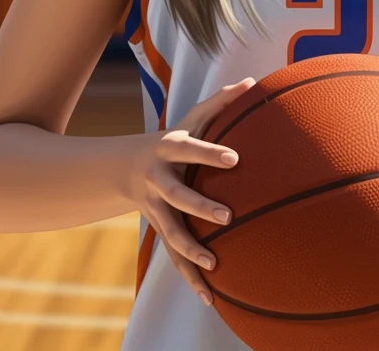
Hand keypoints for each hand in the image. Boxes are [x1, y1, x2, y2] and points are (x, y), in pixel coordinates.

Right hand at [123, 77, 255, 305]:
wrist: (127, 167)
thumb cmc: (173, 138)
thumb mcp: (192, 118)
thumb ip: (221, 102)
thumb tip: (251, 81)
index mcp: (170, 150)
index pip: (194, 149)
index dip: (212, 153)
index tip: (236, 159)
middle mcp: (160, 181)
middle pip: (179, 196)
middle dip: (201, 207)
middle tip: (228, 216)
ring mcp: (156, 209)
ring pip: (171, 234)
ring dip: (191, 251)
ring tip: (214, 265)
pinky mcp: (160, 229)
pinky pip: (174, 256)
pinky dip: (189, 277)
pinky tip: (209, 296)